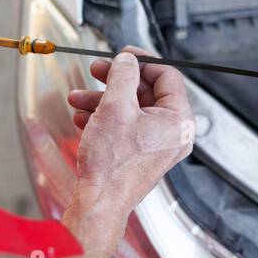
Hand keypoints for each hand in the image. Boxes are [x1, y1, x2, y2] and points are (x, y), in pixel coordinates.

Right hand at [67, 48, 194, 207]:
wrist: (100, 202)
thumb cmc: (112, 164)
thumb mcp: (115, 107)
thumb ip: (123, 76)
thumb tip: (126, 61)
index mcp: (179, 119)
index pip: (168, 75)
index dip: (143, 60)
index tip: (123, 54)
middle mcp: (174, 133)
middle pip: (147, 92)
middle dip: (116, 81)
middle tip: (97, 70)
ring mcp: (159, 146)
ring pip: (132, 110)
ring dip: (103, 100)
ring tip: (78, 98)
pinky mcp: (142, 155)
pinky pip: (127, 128)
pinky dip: (105, 119)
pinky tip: (83, 118)